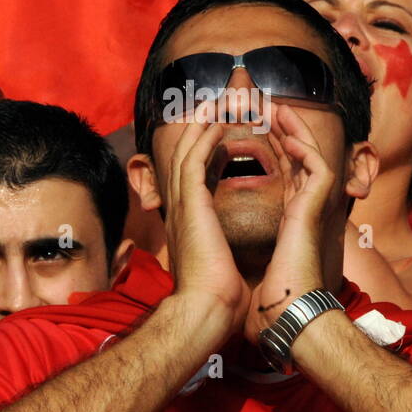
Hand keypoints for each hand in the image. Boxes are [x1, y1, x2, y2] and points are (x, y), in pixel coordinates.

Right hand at [164, 102, 248, 326]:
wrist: (207, 311)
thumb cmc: (219, 298)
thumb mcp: (223, 265)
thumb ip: (223, 251)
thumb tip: (231, 256)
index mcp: (188, 221)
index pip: (194, 174)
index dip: (207, 148)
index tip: (223, 130)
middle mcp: (180, 208)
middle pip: (185, 153)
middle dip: (202, 125)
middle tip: (220, 101)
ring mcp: (181, 205)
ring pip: (187, 149)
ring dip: (204, 121)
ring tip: (222, 99)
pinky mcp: (189, 204)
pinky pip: (195, 159)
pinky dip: (205, 137)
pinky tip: (220, 120)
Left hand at [248, 102, 335, 342]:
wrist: (278, 315)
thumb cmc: (263, 303)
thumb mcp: (245, 268)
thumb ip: (241, 259)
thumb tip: (222, 266)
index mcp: (288, 221)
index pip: (285, 174)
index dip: (272, 148)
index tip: (254, 128)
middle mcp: (302, 210)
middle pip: (298, 158)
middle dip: (283, 129)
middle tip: (264, 105)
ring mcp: (311, 208)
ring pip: (310, 153)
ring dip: (294, 127)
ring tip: (275, 105)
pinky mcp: (315, 208)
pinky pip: (318, 165)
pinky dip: (304, 145)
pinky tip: (285, 131)